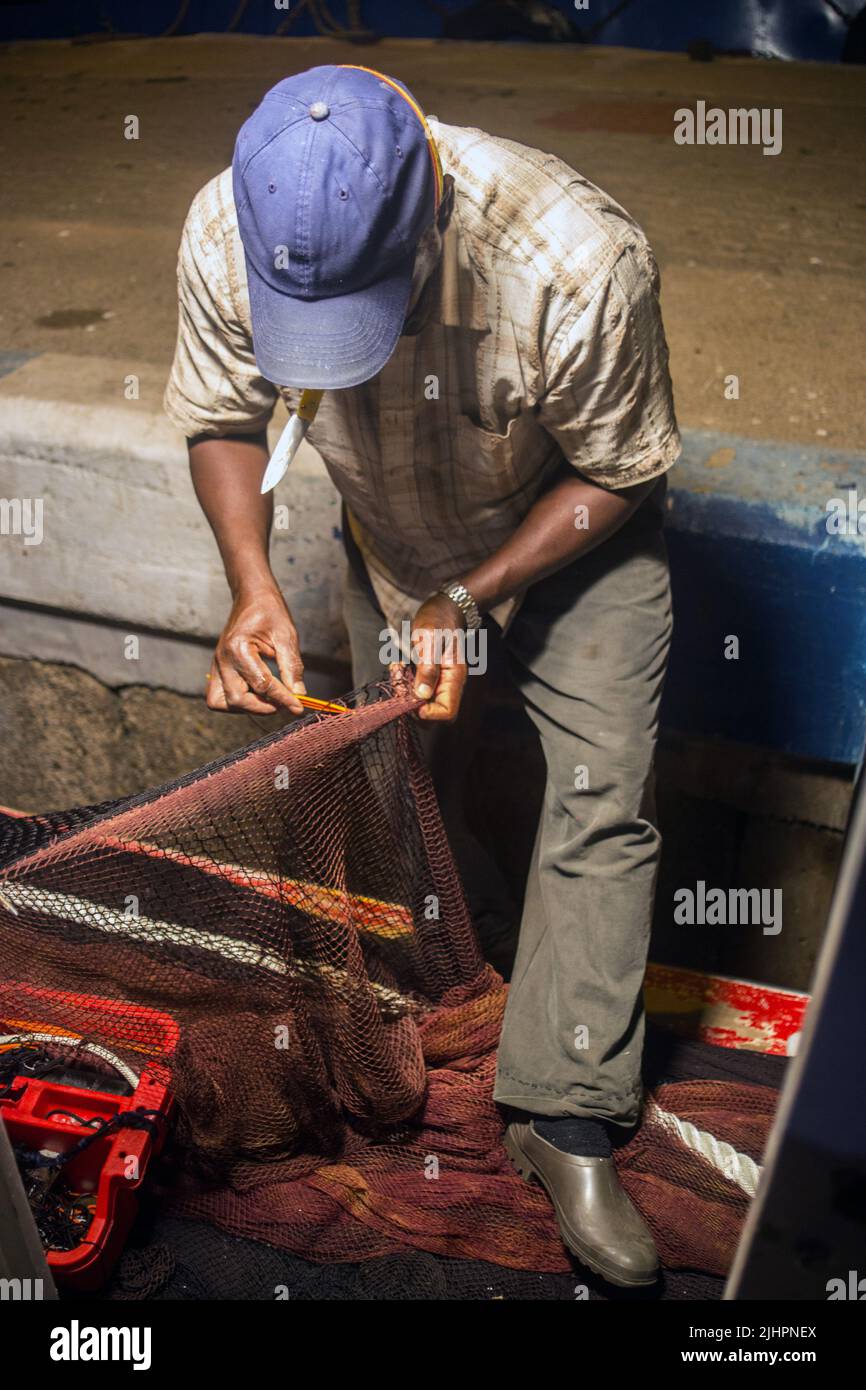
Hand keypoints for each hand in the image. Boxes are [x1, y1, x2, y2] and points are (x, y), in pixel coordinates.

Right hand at [206, 583, 305, 714]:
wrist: (252, 596)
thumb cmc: (269, 611)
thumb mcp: (286, 636)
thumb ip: (292, 667)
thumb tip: (299, 693)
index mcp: (238, 648)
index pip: (262, 685)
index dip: (283, 699)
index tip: (298, 707)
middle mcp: (222, 659)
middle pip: (237, 699)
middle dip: (262, 707)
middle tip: (283, 703)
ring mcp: (217, 664)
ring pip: (222, 702)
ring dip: (245, 707)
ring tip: (268, 699)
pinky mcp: (217, 668)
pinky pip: (219, 696)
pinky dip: (236, 702)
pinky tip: (255, 694)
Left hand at [410, 593, 469, 721]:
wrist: (443, 609)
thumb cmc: (438, 621)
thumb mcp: (430, 640)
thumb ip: (427, 669)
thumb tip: (421, 696)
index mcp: (455, 678)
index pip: (447, 713)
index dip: (428, 714)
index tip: (410, 699)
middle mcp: (449, 684)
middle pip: (433, 713)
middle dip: (411, 704)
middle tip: (399, 683)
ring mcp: (440, 682)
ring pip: (421, 703)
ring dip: (404, 692)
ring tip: (397, 670)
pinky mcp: (430, 678)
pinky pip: (416, 691)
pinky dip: (403, 683)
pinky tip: (398, 667)